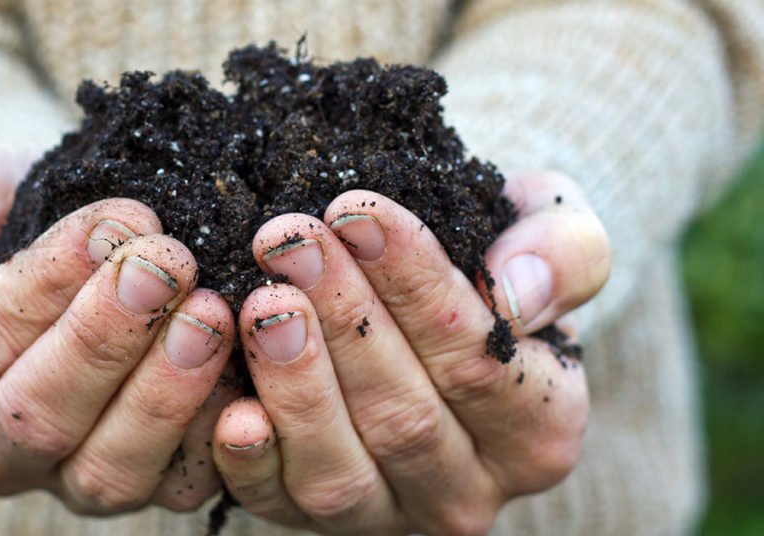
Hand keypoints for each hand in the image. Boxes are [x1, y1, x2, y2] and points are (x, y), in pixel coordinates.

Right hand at [0, 147, 240, 513]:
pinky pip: (178, 484)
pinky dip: (213, 436)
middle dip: (109, 338)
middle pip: (40, 415)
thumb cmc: (11, 211)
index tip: (117, 222)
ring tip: (210, 315)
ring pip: (107, 469)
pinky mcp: (146, 485)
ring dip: (164, 393)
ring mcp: (70, 478)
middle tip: (168, 267)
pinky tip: (245, 375)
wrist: (79, 238)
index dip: (50, 283)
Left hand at [211, 171, 609, 534]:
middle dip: (342, 320)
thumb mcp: (552, 232)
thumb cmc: (488, 263)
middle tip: (289, 241)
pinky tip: (230, 404)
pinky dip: (250, 460)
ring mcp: (387, 513)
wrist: (430, 304)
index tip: (359, 212)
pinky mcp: (310, 518)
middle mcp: (468, 491)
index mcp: (539, 428)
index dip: (415, 285)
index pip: (478, 361)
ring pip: (340, 470)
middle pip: (404, 415)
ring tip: (263, 300)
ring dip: (296, 382)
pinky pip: (276, 503)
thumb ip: (565, 254)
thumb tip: (518, 295)